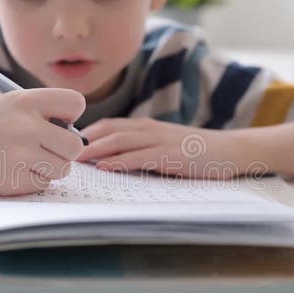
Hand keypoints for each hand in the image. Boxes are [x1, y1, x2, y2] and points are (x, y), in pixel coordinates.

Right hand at [0, 88, 85, 194]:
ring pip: (63, 168)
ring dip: (50, 168)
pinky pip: (43, 184)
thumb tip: (70, 127)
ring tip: (27, 161)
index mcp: (24, 101)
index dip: (72, 116)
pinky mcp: (14, 180)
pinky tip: (12, 171)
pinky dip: (32, 181)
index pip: (75, 103)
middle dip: (65, 151)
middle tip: (48, 150)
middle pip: (75, 145)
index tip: (61, 124)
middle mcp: (26, 126)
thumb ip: (36, 110)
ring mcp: (21, 155)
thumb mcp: (2, 102)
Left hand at [77, 118, 263, 178]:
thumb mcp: (165, 145)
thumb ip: (142, 149)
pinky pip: (140, 158)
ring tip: (76, 159)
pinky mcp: (171, 156)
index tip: (65, 143)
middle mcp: (150, 129)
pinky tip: (106, 167)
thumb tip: (112, 161)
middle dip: (84, 142)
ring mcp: (161, 142)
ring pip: (121, 142)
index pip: (110, 125)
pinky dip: (120, 162)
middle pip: (109, 131)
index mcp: (147, 126)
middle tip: (61, 151)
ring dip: (96, 150)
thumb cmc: (196, 151)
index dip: (87, 133)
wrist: (232, 150)